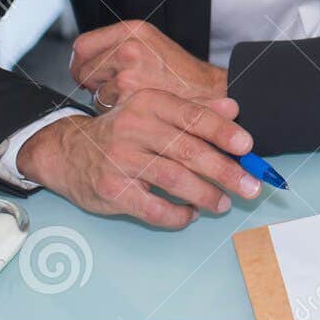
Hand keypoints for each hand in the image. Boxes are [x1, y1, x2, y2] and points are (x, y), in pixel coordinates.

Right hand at [18, 89, 261, 227]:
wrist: (69, 152)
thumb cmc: (123, 132)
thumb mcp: (154, 112)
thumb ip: (194, 110)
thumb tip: (233, 108)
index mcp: (149, 104)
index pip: (193, 116)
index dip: (223, 131)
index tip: (247, 145)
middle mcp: (134, 128)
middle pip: (189, 151)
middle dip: (225, 171)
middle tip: (251, 186)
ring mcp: (120, 160)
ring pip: (175, 181)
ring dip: (206, 195)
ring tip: (223, 203)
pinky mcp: (111, 190)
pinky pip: (153, 209)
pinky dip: (177, 215)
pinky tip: (189, 215)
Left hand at [71, 19, 227, 106]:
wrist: (212, 95)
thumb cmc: (182, 77)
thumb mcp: (152, 47)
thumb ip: (119, 47)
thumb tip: (82, 59)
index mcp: (133, 30)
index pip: (83, 45)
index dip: (80, 63)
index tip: (86, 73)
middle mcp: (128, 46)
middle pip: (82, 68)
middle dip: (91, 83)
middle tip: (108, 91)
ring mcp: (128, 71)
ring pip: (94, 91)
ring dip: (106, 100)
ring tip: (134, 100)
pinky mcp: (130, 95)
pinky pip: (106, 108)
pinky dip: (116, 113)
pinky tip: (138, 110)